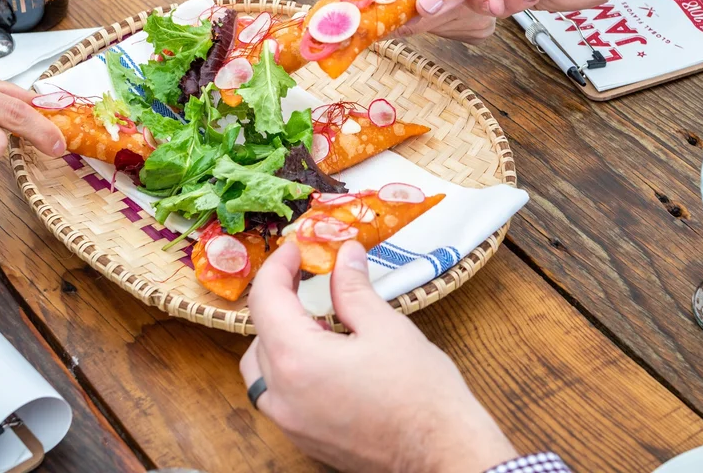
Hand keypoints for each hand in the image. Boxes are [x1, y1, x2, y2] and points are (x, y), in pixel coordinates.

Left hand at [241, 242, 516, 472]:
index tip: (296, 249)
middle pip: (260, 333)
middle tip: (311, 278)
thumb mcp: (385, 327)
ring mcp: (290, 422)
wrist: (442, 454)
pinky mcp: (304, 438)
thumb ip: (353, 288)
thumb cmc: (419, 394)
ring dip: (281, 336)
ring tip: (318, 319)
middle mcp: (281, 395)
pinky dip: (290, 367)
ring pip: (263, 367)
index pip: (265, 299)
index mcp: (295, 360)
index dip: (278, 266)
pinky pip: (279, 394)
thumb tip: (344, 256)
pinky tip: (326, 356)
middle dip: (282, 300)